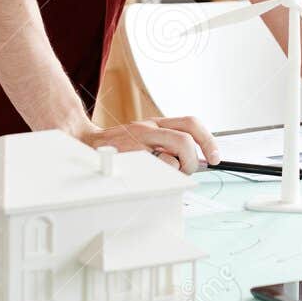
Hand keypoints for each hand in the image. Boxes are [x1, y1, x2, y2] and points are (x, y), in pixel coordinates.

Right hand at [78, 116, 219, 173]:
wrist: (85, 145)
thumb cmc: (120, 147)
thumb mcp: (146, 138)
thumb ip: (169, 144)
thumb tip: (200, 161)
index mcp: (156, 123)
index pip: (190, 124)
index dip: (208, 140)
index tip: (216, 157)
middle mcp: (148, 128)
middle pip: (185, 141)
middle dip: (192, 161)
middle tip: (185, 169)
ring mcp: (137, 143)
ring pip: (172, 159)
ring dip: (174, 171)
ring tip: (161, 173)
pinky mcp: (128, 157)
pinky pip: (155, 171)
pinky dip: (158, 177)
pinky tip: (146, 176)